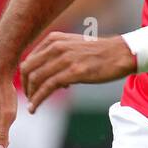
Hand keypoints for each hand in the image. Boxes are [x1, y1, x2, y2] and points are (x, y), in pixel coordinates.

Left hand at [21, 32, 135, 111]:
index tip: (29, 88)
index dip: (25, 76)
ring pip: (36, 79)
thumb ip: (59, 57)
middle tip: (28, 98)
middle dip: (25, 86)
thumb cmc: (101, 53)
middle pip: (28, 68)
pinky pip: (48, 87)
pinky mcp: (73, 72)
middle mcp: (56, 46)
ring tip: (31, 107)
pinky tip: (35, 108)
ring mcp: (65, 59)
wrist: (122, 53)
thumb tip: (51, 78)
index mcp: (54, 39)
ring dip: (31, 95)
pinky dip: (38, 99)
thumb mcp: (75, 47)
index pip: (30, 59)